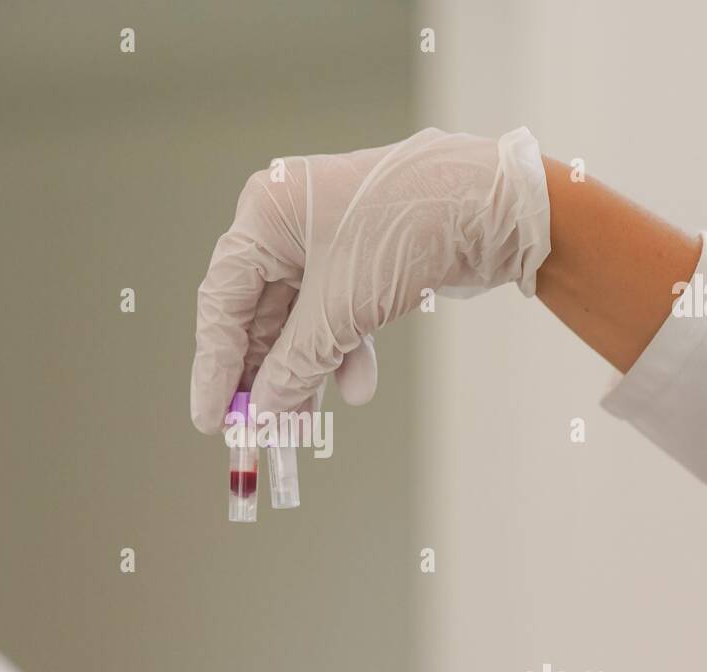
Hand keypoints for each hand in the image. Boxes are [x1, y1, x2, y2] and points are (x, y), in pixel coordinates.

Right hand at [190, 126, 550, 431]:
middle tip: (257, 430)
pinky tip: (357, 386)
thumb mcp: (341, 309)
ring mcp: (325, 239)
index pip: (220, 300)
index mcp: (265, 214)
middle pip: (257, 315)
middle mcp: (286, 223)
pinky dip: (341, 350)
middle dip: (263, 376)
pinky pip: (334, 313)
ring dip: (304, 371)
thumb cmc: (406, 233)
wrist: (494, 205)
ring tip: (303, 424)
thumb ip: (295, 363)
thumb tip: (265, 410)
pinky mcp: (359, 259)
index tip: (211, 421)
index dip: (214, 367)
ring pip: (298, 320)